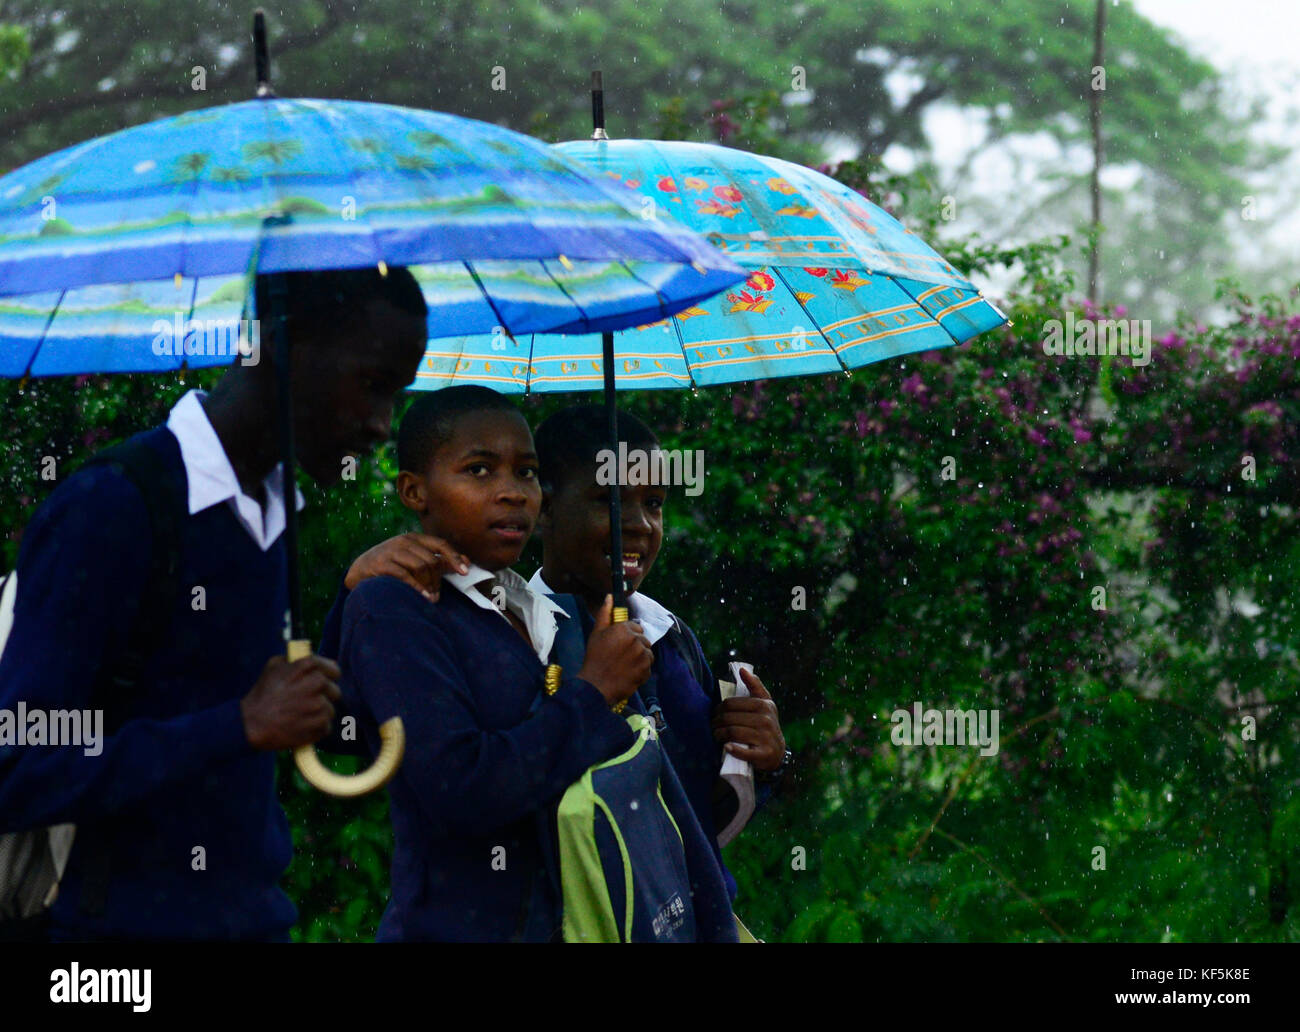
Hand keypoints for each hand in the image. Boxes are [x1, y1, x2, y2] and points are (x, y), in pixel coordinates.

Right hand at [241, 654, 342, 750]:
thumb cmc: (263, 694)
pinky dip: (315, 729)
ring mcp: (320, 705)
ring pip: (329, 710)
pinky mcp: (320, 726)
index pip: (334, 670)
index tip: (321, 683)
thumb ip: (298, 660)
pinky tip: (299, 726)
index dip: (327, 677)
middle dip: (323, 697)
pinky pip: (326, 727)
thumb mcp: (274, 666)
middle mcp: (317, 683)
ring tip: (298, 716)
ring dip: (318, 714)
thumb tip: (318, 662)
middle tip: (305, 702)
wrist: (251, 723)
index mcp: (308, 666)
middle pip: (334, 691)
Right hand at [344, 532, 469, 600]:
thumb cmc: (392, 566)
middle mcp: (404, 541)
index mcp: (414, 538)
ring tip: (431, 598)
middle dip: (438, 579)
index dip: (455, 557)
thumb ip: (437, 561)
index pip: (441, 544)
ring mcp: (391, 551)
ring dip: (429, 585)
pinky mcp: (381, 564)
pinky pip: (405, 575)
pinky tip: (423, 597)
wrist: (360, 569)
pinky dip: (417, 588)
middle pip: (432, 559)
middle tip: (438, 595)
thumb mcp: (414, 559)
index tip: (465, 572)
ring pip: (421, 567)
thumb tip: (467, 563)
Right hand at [578, 595, 651, 707]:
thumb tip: (610, 597)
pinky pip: (648, 666)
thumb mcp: (596, 634)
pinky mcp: (646, 669)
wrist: (596, 686)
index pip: (636, 627)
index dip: (628, 636)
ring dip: (639, 658)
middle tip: (621, 656)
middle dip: (635, 646)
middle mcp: (636, 640)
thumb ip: (605, 614)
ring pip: (647, 653)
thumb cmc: (594, 658)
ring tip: (624, 665)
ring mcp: (643, 655)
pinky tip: (628, 673)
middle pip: (643, 640)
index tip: (619, 644)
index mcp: (624, 629)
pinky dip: (641, 670)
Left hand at [712, 668, 784, 770]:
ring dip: (719, 735)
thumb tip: (742, 670)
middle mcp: (766, 720)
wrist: (778, 751)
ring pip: (732, 732)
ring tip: (716, 735)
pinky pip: (744, 752)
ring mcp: (765, 738)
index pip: (731, 704)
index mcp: (763, 705)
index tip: (715, 714)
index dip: (718, 709)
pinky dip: (732, 749)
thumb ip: (754, 686)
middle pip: (729, 718)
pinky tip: (726, 747)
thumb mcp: (764, 703)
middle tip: (713, 726)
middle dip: (716, 722)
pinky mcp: (764, 754)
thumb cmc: (766, 723)